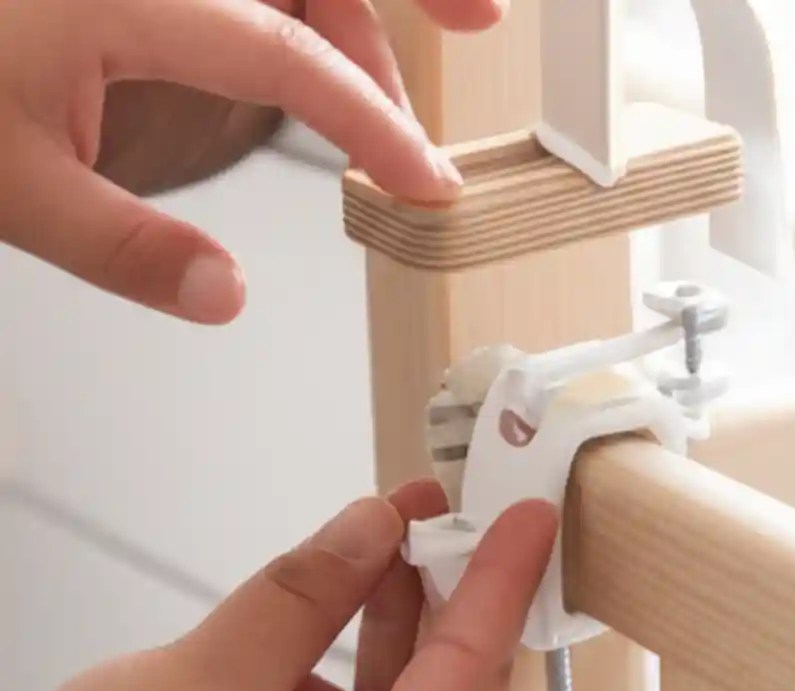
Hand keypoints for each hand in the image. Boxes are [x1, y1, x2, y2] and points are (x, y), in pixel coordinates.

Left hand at [0, 0, 503, 324]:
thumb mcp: (3, 185)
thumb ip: (125, 247)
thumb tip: (224, 295)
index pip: (292, 57)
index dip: (373, 120)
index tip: (424, 177)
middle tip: (484, 16)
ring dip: (351, 7)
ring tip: (390, 81)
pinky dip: (296, 1)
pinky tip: (307, 47)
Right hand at [27, 480, 558, 690]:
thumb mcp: (186, 688)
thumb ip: (289, 604)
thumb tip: (364, 529)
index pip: (466, 679)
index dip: (500, 590)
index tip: (530, 524)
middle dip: (444, 599)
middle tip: (440, 522)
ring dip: (388, 626)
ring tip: (378, 549)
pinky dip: (334, 670)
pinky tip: (310, 622)